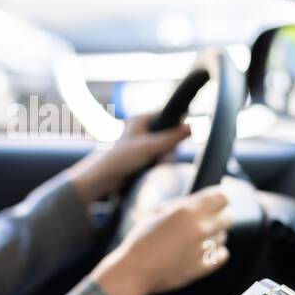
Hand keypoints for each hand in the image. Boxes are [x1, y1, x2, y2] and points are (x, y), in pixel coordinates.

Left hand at [65, 113, 190, 202]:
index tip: (177, 140)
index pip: (168, 115)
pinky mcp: (140, 156)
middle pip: (169, 134)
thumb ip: (171, 137)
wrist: (101, 179)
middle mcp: (141, 128)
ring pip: (164, 148)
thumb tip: (192, 126)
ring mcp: (141, 143)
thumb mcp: (149, 147)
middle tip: (161, 158)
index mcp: (141, 119)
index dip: (176, 127)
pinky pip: (157, 158)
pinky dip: (157, 164)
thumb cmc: (119, 159)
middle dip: (168, 149)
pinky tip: (152, 170)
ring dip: (163, 158)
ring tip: (155, 166)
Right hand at [92, 185, 232, 294]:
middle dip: (219, 217)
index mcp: (187, 211)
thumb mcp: (155, 212)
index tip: (217, 201)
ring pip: (223, 236)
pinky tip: (202, 251)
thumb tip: (195, 202)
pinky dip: (216, 252)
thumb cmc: (140, 240)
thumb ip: (179, 205)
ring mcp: (203, 249)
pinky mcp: (204, 267)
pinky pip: (223, 255)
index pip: (223, 197)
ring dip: (214, 235)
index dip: (220, 198)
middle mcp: (199, 228)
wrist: (134, 271)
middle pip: (228, 217)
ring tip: (194, 239)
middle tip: (206, 220)